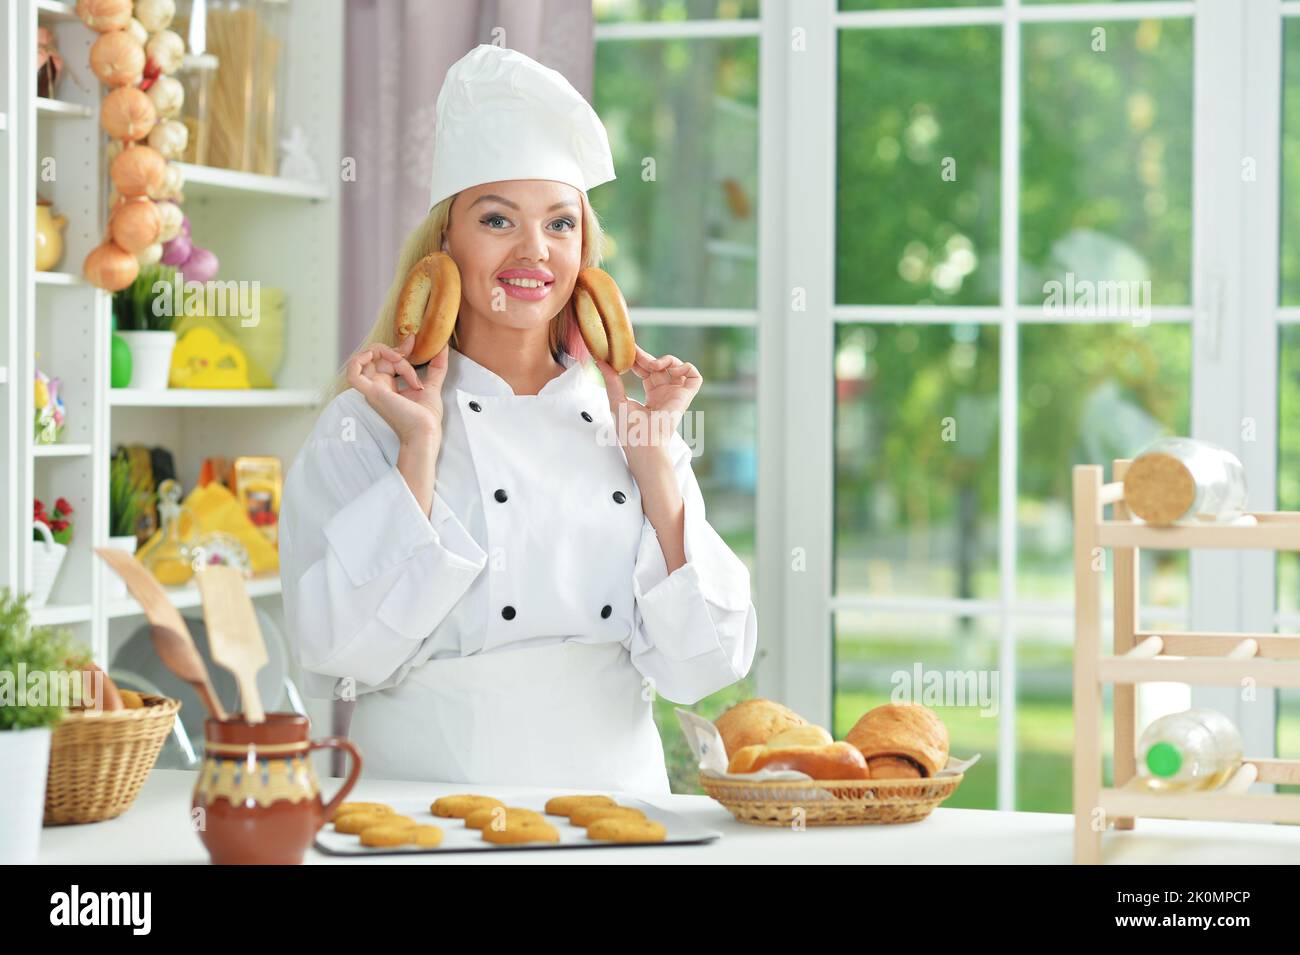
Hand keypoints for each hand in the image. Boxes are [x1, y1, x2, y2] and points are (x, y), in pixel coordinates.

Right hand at [346, 334, 448, 444]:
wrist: (426, 432)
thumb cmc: (426, 418)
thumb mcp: (432, 385)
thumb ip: (437, 367)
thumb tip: (443, 347)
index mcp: (388, 387)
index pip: (387, 360)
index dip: (399, 348)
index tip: (414, 339)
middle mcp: (378, 387)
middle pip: (379, 358)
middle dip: (397, 353)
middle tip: (412, 359)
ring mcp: (373, 390)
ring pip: (367, 359)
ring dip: (383, 352)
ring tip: (401, 360)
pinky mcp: (372, 393)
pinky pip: (353, 374)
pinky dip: (357, 361)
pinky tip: (371, 356)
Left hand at [594, 345, 701, 470]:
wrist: (643, 442)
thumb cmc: (630, 430)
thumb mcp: (617, 400)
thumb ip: (611, 380)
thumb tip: (601, 362)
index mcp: (651, 397)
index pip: (647, 371)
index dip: (639, 359)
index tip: (628, 351)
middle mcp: (665, 395)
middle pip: (660, 367)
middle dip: (647, 357)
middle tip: (634, 352)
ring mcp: (676, 395)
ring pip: (679, 367)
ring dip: (667, 360)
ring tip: (653, 365)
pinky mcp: (686, 397)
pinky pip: (695, 377)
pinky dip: (686, 367)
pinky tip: (671, 371)